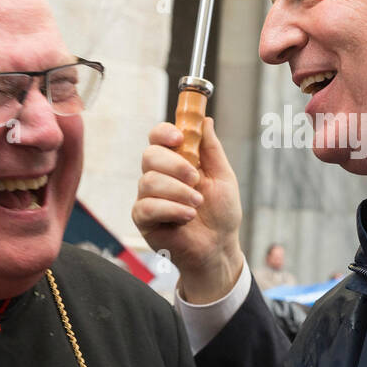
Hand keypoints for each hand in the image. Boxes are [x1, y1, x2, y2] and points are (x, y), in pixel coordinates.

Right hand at [132, 116, 244, 303]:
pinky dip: (171, 209)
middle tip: (196, 179)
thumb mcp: (223, 176)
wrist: (219, 246)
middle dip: (175, 165)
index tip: (179, 138)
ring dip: (178, 191)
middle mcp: (158, 176)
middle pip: (150, 155)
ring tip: (196, 204)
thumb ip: (211, 149)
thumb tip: (206, 120)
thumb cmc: (221, 213)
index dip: (164, 133)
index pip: (158, 137)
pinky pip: (147, 206)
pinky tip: (187, 216)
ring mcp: (148, 197)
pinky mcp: (143, 219)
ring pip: (149, 181)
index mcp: (175, 161)